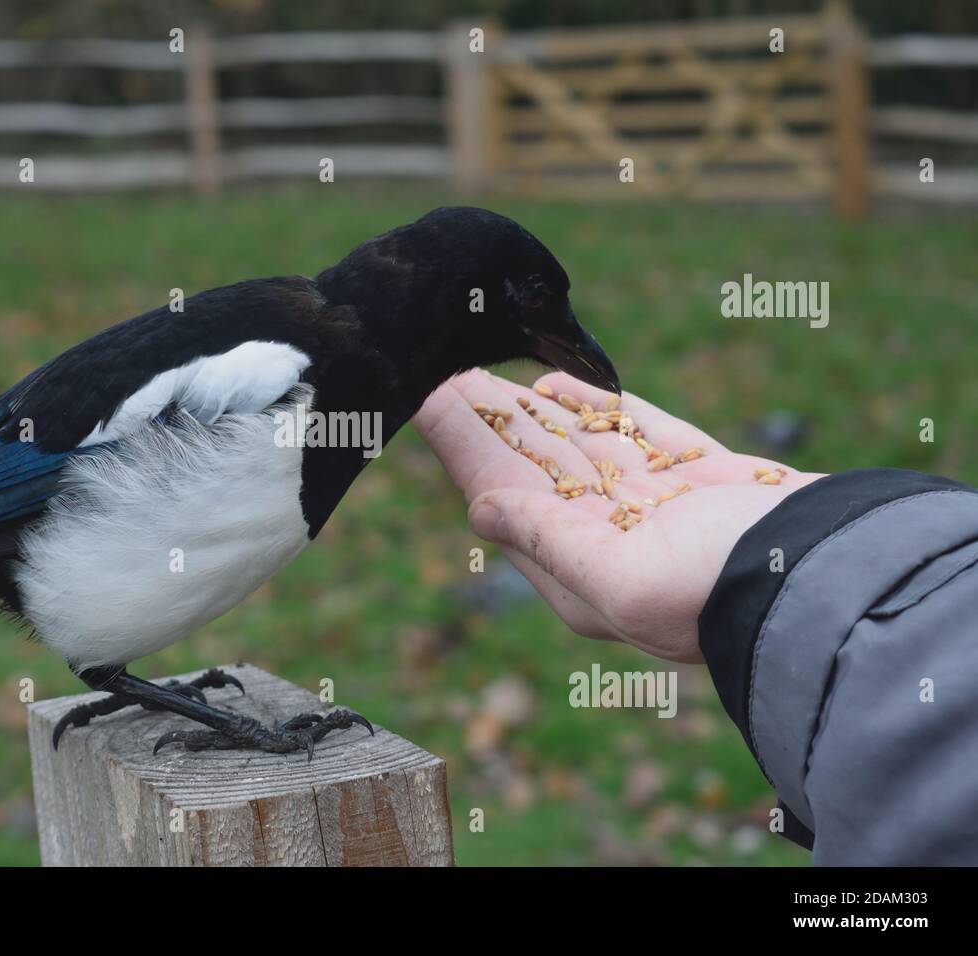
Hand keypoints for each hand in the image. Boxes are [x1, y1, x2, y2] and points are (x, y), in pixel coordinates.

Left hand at [413, 369, 824, 662]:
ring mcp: (657, 503)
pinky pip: (633, 431)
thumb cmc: (721, 591)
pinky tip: (555, 385)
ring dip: (529, 410)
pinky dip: (594, 407)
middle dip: (487, 421)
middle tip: (443, 373)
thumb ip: (548, 542)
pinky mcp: (701, 473)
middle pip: (531, 465)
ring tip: (484, 373)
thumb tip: (480, 507)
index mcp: (581, 566)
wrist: (833, 577)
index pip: (502, 493)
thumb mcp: (621, 581)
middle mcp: (611, 537)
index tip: (424, 398)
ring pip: (576, 444)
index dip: (462, 444)